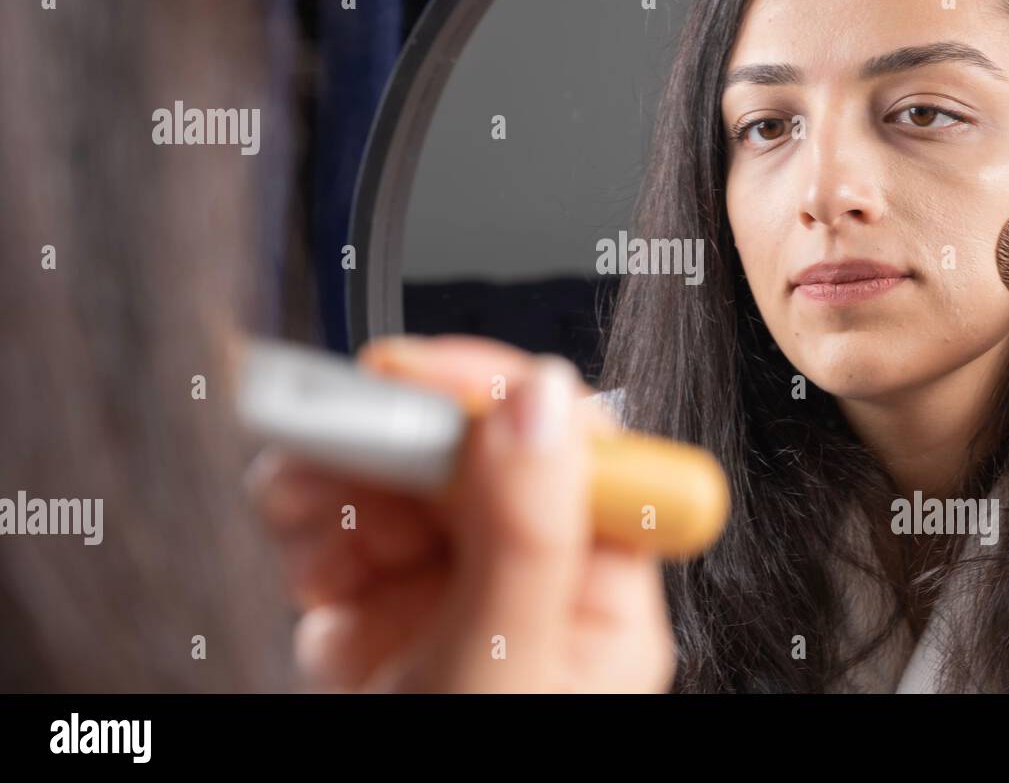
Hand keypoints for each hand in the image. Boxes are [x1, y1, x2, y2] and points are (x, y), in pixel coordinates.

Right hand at [249, 335, 676, 692]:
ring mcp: (456, 604)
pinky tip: (311, 580)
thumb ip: (530, 534)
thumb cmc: (474, 773)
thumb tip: (545, 396)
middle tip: (327, 440)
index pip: (571, 448)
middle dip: (393, 443)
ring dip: (341, 488)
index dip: (493, 395)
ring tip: (299, 516)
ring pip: (403, 493)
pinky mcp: (389, 625)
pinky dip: (316, 546)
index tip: (414, 375)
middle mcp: (532, 590)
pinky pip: (352, 548)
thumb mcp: (505, 671)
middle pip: (474, 462)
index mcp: (599, 596)